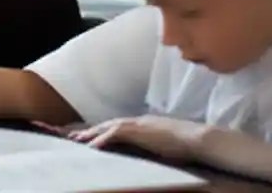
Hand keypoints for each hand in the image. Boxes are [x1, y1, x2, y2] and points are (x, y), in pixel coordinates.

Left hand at [68, 116, 205, 160]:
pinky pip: (115, 134)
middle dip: (91, 131)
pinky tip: (92, 147)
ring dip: (92, 134)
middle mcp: (138, 121)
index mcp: (143, 124)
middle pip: (108, 124)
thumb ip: (153, 144)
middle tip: (73, 137)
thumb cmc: (186, 143)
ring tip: (77, 141)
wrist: (198, 138)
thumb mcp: (165, 142)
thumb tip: (149, 151)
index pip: (118, 126)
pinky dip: (102, 139)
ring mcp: (138, 124)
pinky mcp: (139, 130)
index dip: (102, 131)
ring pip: (108, 127)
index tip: (89, 138)